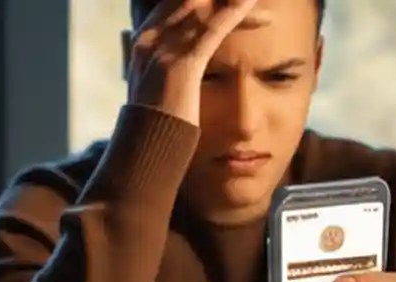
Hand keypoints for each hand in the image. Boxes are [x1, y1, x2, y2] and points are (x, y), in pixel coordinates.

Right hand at [127, 0, 258, 126]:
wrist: (144, 152)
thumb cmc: (156, 127)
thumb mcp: (160, 90)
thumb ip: (168, 72)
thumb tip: (183, 72)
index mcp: (144, 43)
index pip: (175, 5)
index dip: (206, 0)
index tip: (233, 1)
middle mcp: (150, 40)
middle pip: (188, 0)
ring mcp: (163, 51)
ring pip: (200, 9)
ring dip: (231, 1)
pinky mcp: (181, 66)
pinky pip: (211, 32)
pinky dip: (233, 14)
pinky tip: (251, 5)